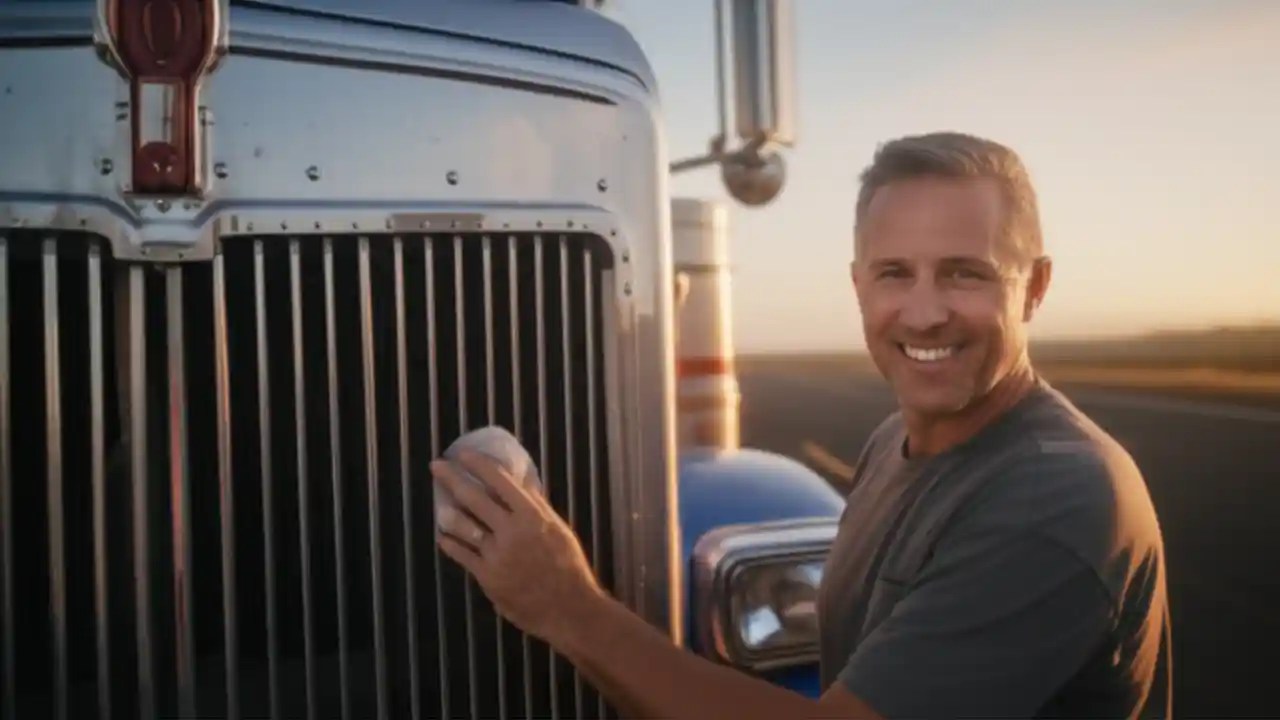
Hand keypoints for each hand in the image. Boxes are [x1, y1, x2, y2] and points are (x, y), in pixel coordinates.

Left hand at [430, 449, 604, 642]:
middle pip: (475, 498)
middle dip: (453, 478)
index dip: (479, 465)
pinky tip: (444, 537)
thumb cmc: (568, 567)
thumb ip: (538, 506)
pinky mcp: (488, 577)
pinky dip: (451, 544)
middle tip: (437, 467)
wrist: (569, 608)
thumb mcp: (559, 530)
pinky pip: (463, 555)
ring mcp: (497, 554)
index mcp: (532, 515)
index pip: (500, 481)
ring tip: (438, 504)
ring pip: (464, 526)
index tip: (463, 454)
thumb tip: (524, 483)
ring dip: (447, 512)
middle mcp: (511, 530)